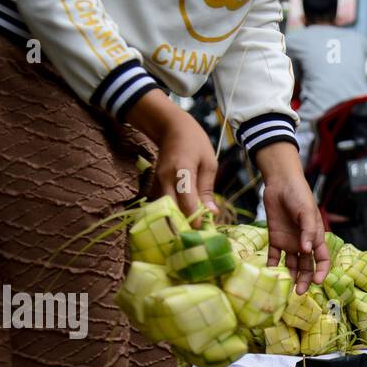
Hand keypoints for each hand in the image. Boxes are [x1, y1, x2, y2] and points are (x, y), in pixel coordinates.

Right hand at [126, 90, 217, 224]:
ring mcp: (157, 182)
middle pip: (172, 209)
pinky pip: (162, 204)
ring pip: (164, 209)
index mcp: (182, 170)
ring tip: (191, 233)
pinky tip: (183, 222)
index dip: (195, 218)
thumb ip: (207, 189)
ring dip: (177, 221)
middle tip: (198, 238)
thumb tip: (212, 213)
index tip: (205, 231)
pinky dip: (171, 214)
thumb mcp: (209, 163)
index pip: (187, 200)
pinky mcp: (154, 185)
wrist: (171, 128)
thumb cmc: (196, 143)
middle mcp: (165, 178)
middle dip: (184, 225)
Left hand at [255, 142, 328, 293]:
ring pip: (291, 264)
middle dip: (304, 280)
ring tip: (285, 289)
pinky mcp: (274, 238)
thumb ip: (307, 230)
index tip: (316, 281)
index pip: (322, 259)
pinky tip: (268, 275)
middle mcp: (303, 242)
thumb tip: (306, 250)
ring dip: (289, 276)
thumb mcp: (306, 211)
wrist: (280, 183)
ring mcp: (288, 241)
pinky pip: (273, 256)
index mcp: (315, 236)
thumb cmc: (299, 195)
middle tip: (299, 292)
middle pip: (306, 266)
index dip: (321, 271)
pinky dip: (271, 265)